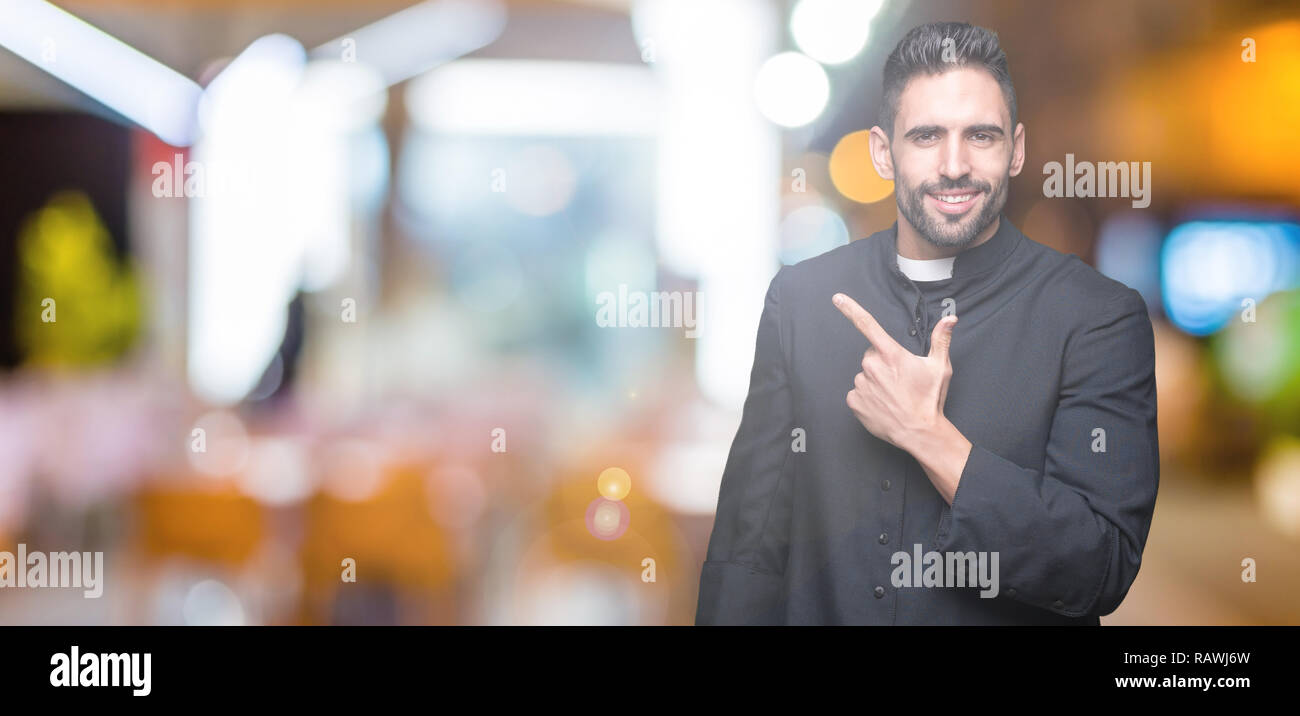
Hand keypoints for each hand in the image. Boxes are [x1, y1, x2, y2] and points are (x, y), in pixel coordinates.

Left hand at [834, 293, 957, 451]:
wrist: (919, 432)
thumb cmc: (929, 399)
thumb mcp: (940, 367)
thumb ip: (941, 340)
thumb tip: (950, 319)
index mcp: (891, 354)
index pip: (867, 324)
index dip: (850, 309)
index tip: (837, 298)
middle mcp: (872, 366)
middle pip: (871, 355)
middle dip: (882, 363)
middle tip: (899, 379)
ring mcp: (861, 384)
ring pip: (865, 375)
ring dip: (875, 381)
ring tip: (893, 395)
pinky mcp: (854, 401)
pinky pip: (857, 393)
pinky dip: (867, 397)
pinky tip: (882, 404)